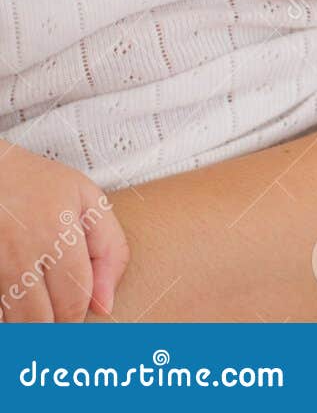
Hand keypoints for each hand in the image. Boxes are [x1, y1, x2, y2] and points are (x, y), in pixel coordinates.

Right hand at [0, 140, 129, 321]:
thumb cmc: (41, 185)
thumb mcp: (88, 202)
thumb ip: (109, 251)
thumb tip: (104, 306)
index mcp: (58, 232)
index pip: (73, 299)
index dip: (76, 319)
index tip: (75, 321)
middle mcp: (21, 250)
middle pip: (40, 319)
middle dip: (53, 330)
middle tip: (57, 323)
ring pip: (12, 321)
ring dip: (27, 327)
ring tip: (39, 313)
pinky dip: (6, 314)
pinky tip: (16, 304)